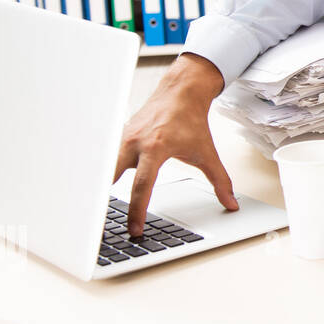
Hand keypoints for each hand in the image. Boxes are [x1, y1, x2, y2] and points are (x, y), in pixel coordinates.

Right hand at [113, 53, 236, 236]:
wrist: (181, 93)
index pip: (142, 186)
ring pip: (106, 166)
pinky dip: (104, 172)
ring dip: (101, 185)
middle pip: (111, 176)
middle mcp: (135, 142)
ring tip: (92, 210)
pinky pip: (108, 158)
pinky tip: (99, 188)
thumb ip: (220, 181)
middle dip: (102, 198)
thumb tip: (231, 204)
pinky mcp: (119, 137)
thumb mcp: (208, 153)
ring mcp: (124, 138)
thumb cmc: (192, 122)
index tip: (135, 230)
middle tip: (96, 225)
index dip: (137, 211)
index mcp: (156, 148)